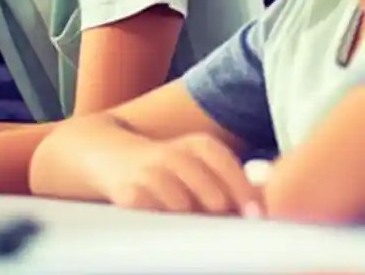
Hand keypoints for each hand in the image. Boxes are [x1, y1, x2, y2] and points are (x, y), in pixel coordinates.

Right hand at [99, 133, 262, 216]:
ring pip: (181, 205)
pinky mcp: (126, 191)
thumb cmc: (166, 168)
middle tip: (220, 222)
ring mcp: (147, 172)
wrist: (105, 152)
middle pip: (211, 194)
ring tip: (185, 218)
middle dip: (218, 211)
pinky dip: (160, 218)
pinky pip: (152, 212)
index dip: (243, 191)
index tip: (255, 215)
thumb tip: (261, 211)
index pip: (224, 164)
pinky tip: (160, 216)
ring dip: (188, 217)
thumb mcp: (196, 162)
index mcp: (197, 145)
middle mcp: (172, 154)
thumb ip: (229, 181)